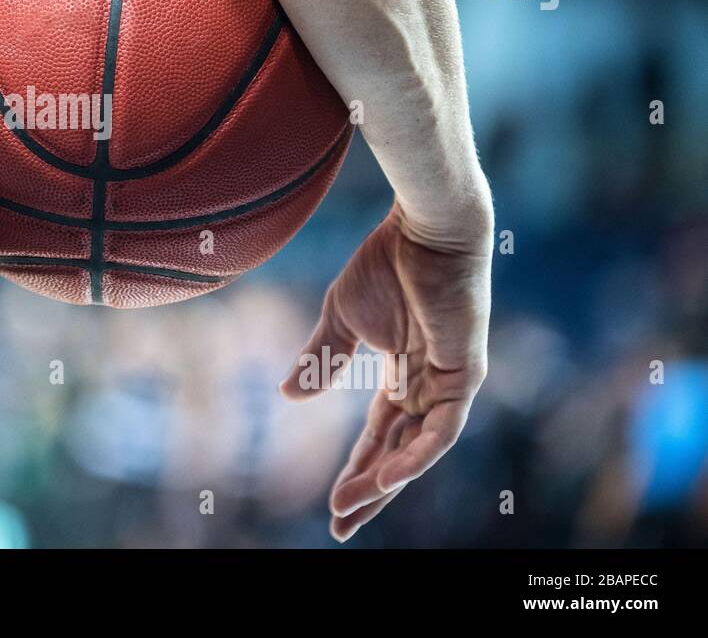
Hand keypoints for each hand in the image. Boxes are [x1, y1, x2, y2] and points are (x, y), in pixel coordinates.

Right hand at [279, 199, 491, 541]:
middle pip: (399, 453)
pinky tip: (386, 477)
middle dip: (369, 492)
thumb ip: (320, 358)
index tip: (330, 506)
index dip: (356, 471)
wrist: (421, 227)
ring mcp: (450, 382)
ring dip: (384, 481)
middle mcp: (430, 385)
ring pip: (419, 450)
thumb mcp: (341, 318)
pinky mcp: (465, 374)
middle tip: (340, 526)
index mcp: (404, 374)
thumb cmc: (386, 262)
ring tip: (350, 506)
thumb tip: (286, 395)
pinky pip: (441, 429)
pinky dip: (415, 455)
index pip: (380, 436)